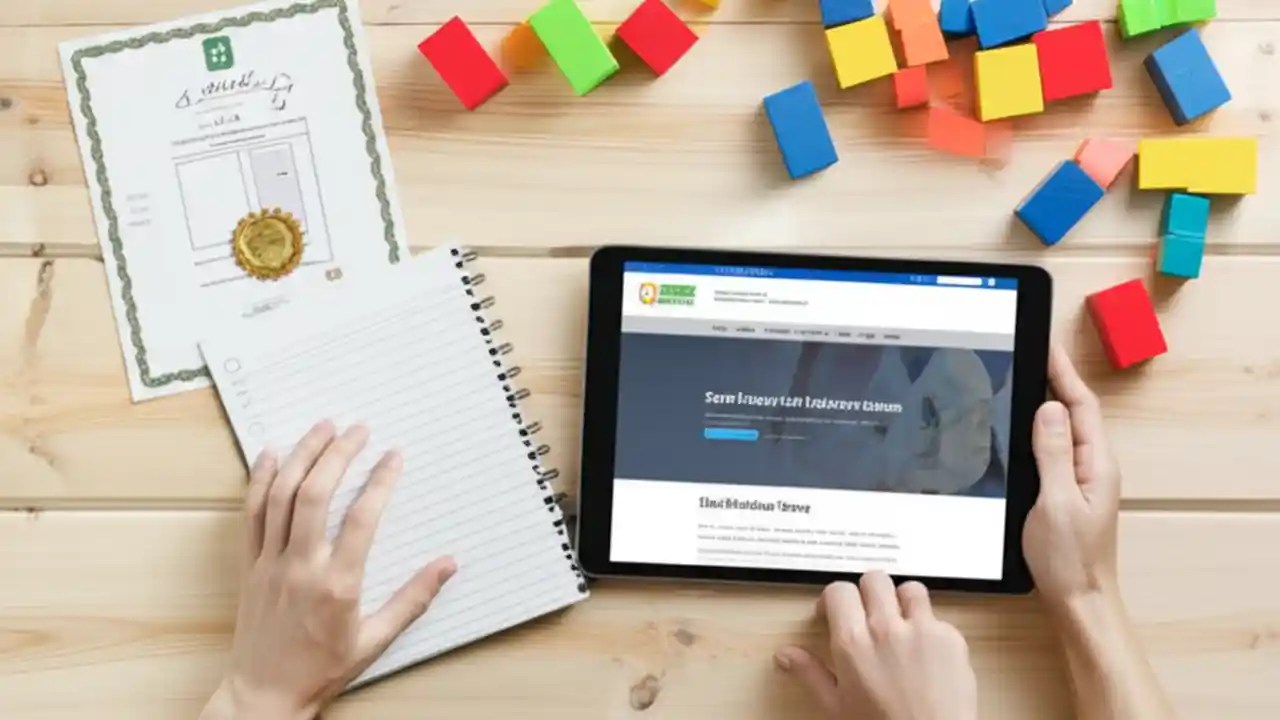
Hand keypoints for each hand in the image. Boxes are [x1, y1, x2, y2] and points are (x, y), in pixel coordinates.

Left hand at [200, 421, 456, 719]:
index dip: (380, 482)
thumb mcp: (376, 639)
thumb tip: (448, 565)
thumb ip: (413, 599)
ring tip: (322, 428)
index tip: (393, 457)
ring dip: (301, 456)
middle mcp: (301, 567)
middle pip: (316, 494)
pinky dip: (260, 479)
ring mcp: (270, 563)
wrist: (264, 694)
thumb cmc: (322, 670)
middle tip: (357, 430)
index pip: (362, 519)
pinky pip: (252, 513)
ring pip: (281, 496)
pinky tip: (272, 454)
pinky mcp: (249, 565)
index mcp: (337, 585)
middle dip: (338, 454)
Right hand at [775, 572, 976, 719]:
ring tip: (900, 624)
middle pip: (874, 579)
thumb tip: (784, 654)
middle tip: (867, 614)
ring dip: (902, 601)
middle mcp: (886, 628)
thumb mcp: (836, 706)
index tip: (836, 612)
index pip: (839, 590)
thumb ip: (809, 673)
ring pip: (910, 589)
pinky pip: (938, 618)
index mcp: (852, 642)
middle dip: (867, 593)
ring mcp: (923, 629)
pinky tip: (926, 654)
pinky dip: (930, 629)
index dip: (835, 599)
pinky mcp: (952, 638)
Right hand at [1023, 345, 1120, 607]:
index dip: (1062, 372)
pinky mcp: (1067, 491)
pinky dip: (1037, 431)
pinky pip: (1054, 450)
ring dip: (1045, 402)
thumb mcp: (1056, 501)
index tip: (1045, 344)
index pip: (1080, 405)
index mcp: (1095, 463)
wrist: (1078, 600)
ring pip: (1063, 430)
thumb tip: (1049, 408)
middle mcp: (1093, 466)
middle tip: (1029, 352)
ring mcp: (1081, 479)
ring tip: (1022, 378)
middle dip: (1054, 379)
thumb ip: (1053, 453)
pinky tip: (1020, 428)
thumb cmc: (1069, 559)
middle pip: (1074, 411)